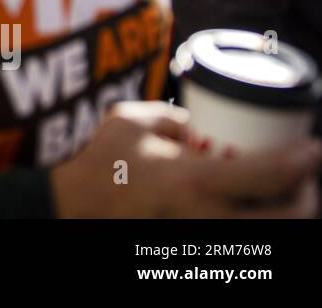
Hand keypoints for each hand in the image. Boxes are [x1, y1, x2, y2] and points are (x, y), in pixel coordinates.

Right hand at [49, 101, 320, 217]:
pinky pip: (241, 244)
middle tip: (303, 178)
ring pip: (269, 238)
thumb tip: (199, 123)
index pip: (273, 174)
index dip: (306, 160)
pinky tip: (250, 212)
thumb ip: (173, 116)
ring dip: (286, 216)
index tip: (316, 147)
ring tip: (281, 197)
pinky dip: (254, 226)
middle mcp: (206, 218)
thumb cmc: (98, 163)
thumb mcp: (131, 121)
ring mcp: (202, 241)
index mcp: (193, 181)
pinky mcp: (195, 252)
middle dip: (308, 198)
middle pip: (289, 220)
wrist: (72, 208)